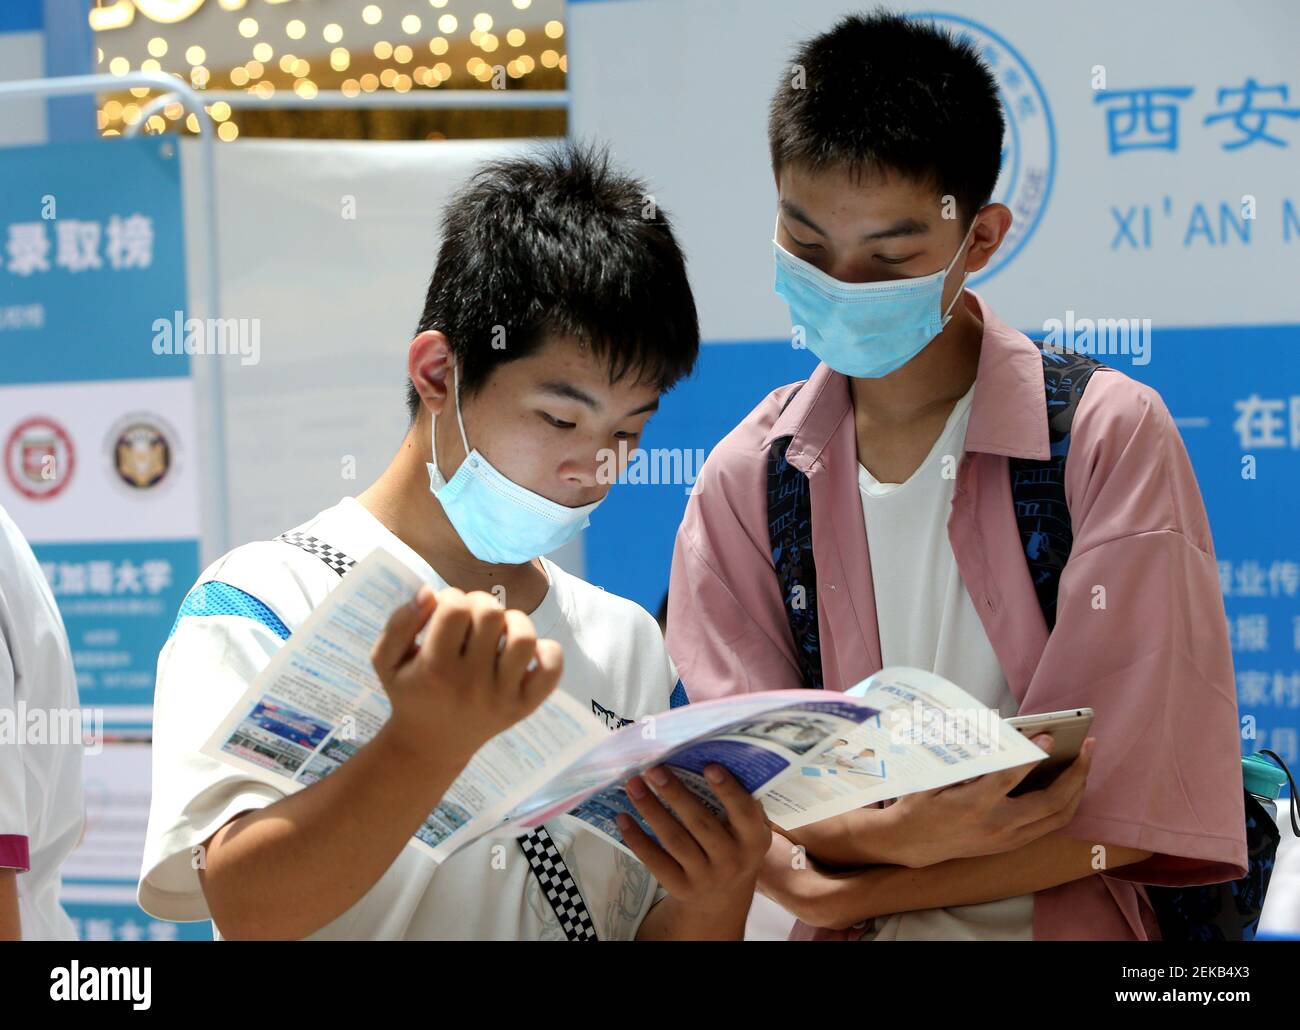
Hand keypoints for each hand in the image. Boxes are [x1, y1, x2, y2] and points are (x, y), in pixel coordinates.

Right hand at [370, 586, 561, 766]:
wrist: (429, 746)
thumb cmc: (409, 693)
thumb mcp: (385, 660)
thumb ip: (400, 622)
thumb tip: (430, 591)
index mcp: (435, 669)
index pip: (455, 608)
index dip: (450, 597)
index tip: (445, 610)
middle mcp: (471, 684)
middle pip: (490, 614)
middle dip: (480, 602)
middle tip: (470, 616)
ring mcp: (501, 697)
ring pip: (524, 637)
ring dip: (513, 620)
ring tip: (498, 629)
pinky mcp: (523, 707)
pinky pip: (551, 670)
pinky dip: (548, 651)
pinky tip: (527, 651)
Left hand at [617, 764, 771, 931]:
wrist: (722, 898)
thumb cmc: (733, 846)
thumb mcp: (746, 831)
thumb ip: (738, 802)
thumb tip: (710, 756)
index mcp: (754, 839)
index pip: (744, 812)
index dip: (728, 789)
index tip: (708, 765)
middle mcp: (733, 860)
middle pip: (700, 823)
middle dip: (675, 793)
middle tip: (653, 769)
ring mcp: (706, 877)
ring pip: (674, 839)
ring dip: (651, 809)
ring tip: (633, 785)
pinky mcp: (681, 888)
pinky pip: (655, 861)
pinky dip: (637, 839)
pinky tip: (623, 818)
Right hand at [883, 735, 1095, 867]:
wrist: (912, 843)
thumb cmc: (920, 802)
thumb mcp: (934, 776)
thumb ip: (967, 757)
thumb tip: (998, 732)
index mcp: (973, 803)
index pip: (1010, 777)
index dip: (1032, 755)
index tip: (1049, 737)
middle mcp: (997, 824)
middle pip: (1051, 802)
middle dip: (1077, 773)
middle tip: (1089, 747)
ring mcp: (1008, 838)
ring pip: (1058, 817)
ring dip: (1077, 789)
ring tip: (1085, 763)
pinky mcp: (1011, 844)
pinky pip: (1050, 825)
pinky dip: (1066, 803)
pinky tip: (1070, 785)